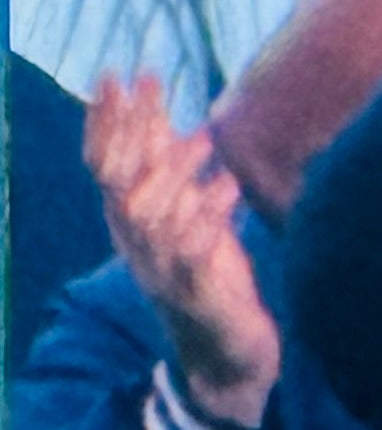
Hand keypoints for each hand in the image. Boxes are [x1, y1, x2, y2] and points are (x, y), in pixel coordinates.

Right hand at [87, 76, 278, 426]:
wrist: (226, 355)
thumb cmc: (209, 277)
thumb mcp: (186, 217)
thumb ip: (172, 174)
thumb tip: (165, 119)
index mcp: (130, 223)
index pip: (104, 164)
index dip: (106, 120)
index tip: (116, 73)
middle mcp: (135, 244)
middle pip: (117, 181)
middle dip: (130, 129)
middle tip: (149, 82)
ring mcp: (161, 271)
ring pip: (150, 215)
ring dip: (174, 172)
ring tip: (204, 138)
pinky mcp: (195, 296)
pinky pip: (193, 255)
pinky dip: (208, 220)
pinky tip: (230, 189)